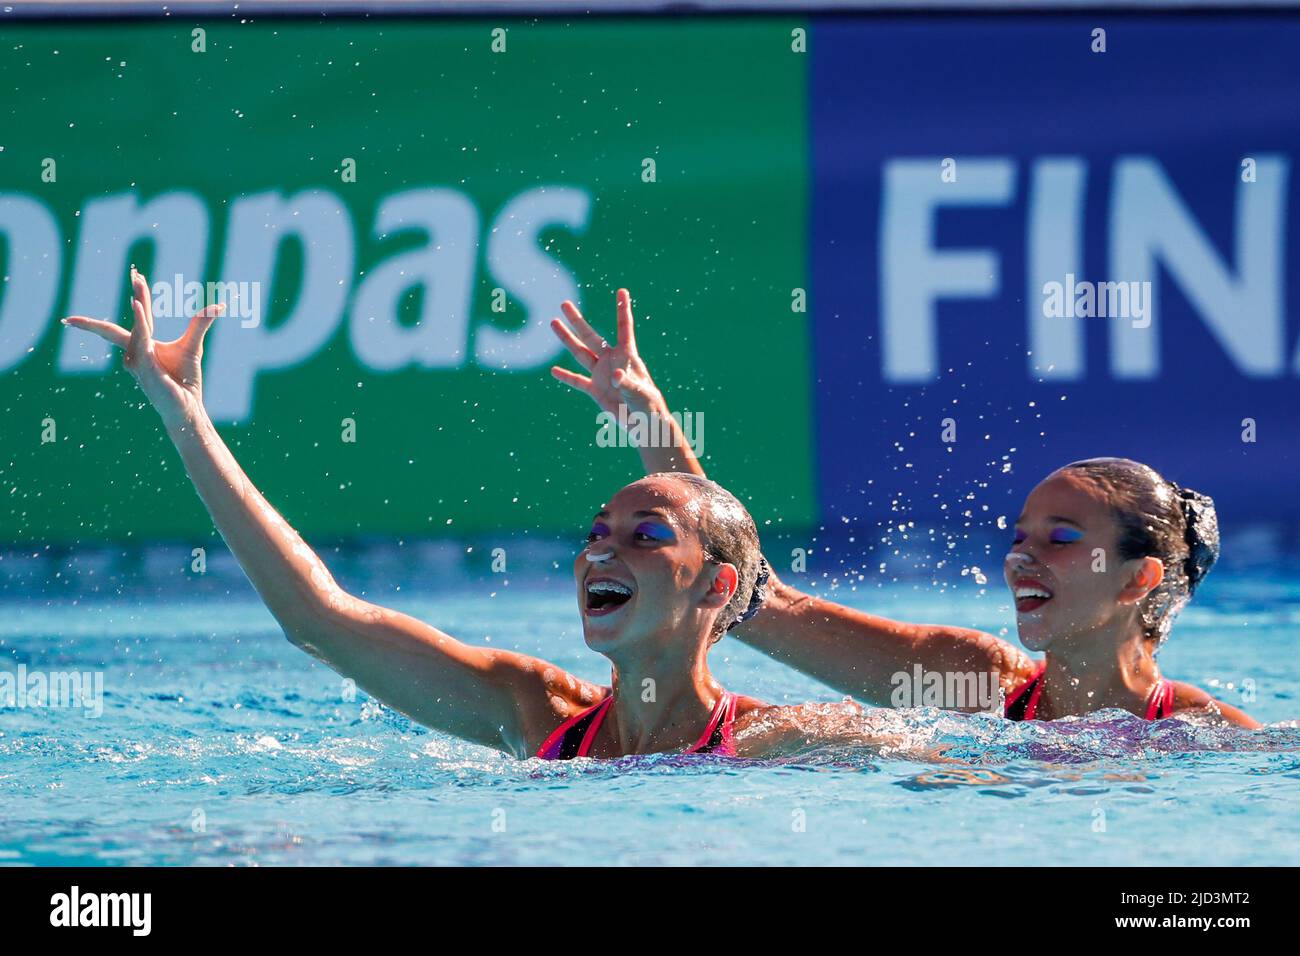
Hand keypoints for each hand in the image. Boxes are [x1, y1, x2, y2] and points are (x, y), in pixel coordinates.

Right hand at [63, 268, 223, 424]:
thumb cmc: (185, 380)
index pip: (140, 317)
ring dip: (139, 310)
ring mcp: (138, 363)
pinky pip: (141, 345)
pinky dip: (140, 328)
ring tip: (139, 287)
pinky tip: (140, 312)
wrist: (188, 408)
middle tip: (136, 275)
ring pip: (137, 331)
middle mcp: (134, 354)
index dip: (139, 297)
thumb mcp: (193, 346)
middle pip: (130, 321)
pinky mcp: (145, 371)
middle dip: (133, 298)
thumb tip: (219, 305)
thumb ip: (200, 324)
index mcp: (142, 346)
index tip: (137, 275)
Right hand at [549, 289, 664, 415]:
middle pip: (591, 337)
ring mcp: (601, 375)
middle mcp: (611, 361)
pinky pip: (577, 381)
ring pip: (580, 353)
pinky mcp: (595, 390)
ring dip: (567, 339)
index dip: (622, 309)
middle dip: (577, 321)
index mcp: (627, 356)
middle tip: (564, 304)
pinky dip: (566, 377)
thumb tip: (615, 376)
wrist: (644, 423)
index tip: (622, 291)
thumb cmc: (649, 405)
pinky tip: (554, 371)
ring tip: (553, 323)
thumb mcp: (640, 393)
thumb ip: (627, 383)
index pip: (624, 328)